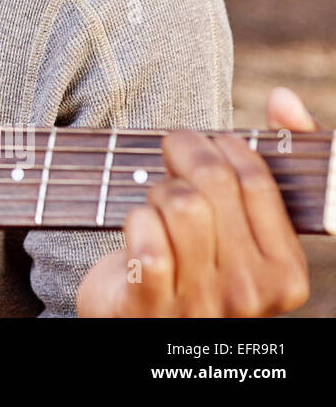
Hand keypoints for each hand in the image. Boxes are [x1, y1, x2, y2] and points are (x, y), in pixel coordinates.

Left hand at [77, 87, 314, 315]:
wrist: (141, 323)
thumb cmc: (195, 262)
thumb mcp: (240, 223)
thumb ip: (269, 162)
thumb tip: (285, 98)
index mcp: (285, 270)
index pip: (255, 179)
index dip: (222, 145)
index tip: (204, 140)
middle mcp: (251, 291)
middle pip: (213, 183)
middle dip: (183, 152)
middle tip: (170, 150)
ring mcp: (202, 302)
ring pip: (179, 203)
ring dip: (157, 189)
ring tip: (156, 197)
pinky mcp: (152, 306)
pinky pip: (146, 237)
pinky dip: (134, 220)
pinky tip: (137, 229)